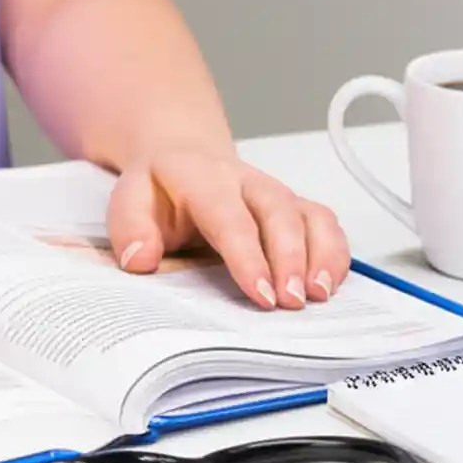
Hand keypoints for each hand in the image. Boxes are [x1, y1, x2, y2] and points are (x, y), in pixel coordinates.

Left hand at [105, 145, 351, 309]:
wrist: (181, 160)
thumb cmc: (157, 192)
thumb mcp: (128, 202)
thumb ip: (129, 228)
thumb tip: (140, 259)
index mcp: (203, 177)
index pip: (229, 216)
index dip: (248, 256)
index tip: (260, 294)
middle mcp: (247, 181)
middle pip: (279, 213)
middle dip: (290, 259)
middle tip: (291, 302)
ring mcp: (275, 193)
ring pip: (310, 216)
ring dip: (320, 256)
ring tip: (317, 296)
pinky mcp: (294, 207)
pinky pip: (324, 223)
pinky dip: (334, 253)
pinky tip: (328, 285)